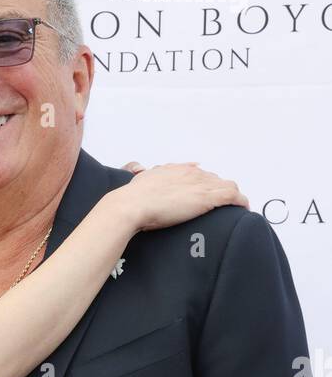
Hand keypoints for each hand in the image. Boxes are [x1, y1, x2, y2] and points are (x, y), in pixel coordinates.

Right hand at [118, 162, 248, 232]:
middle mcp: (191, 173)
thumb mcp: (139, 180)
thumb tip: (137, 167)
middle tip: (221, 206)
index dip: (204, 183)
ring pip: (227, 186)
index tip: (207, 191)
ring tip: (236, 208)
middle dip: (218, 191)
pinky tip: (244, 209)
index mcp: (176, 170)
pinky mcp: (207, 197)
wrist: (132, 204)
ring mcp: (200, 184)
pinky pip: (233, 196)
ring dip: (233, 196)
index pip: (198, 172)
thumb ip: (144, 174)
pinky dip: (240, 202)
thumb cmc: (133, 197)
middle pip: (214, 179)